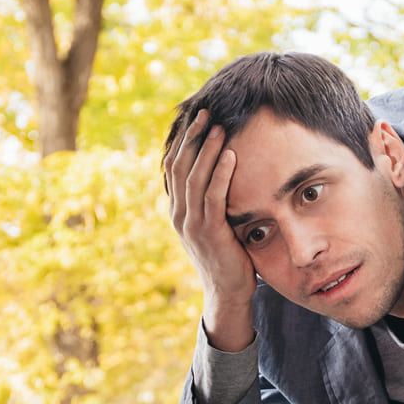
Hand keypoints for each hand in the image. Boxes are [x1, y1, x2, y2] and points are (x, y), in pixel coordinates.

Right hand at [164, 109, 256, 352]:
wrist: (227, 292)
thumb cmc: (228, 256)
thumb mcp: (216, 223)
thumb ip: (213, 200)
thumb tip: (226, 170)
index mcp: (178, 210)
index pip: (173, 166)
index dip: (183, 140)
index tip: (196, 117)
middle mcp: (179, 214)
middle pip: (179, 166)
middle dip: (192, 136)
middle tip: (206, 111)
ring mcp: (191, 224)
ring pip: (194, 178)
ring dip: (206, 149)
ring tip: (218, 126)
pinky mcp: (209, 233)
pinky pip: (213, 198)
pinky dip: (220, 174)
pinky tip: (230, 155)